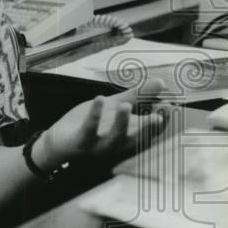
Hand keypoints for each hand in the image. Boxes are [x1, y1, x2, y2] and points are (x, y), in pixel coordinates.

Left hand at [36, 78, 171, 169]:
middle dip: (149, 128)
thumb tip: (161, 82)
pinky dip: (94, 115)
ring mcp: (100, 146)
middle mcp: (118, 144)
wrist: (58, 142)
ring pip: (115, 138)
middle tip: (158, 115)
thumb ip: (137, 96)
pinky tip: (99, 98)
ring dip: (121, 123)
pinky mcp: (81, 142)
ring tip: (125, 105)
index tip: (169, 104)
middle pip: (138, 139)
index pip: (152, 131)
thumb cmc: (90, 125)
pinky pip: (89, 130)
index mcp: (129, 135)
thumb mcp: (114, 106)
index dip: (163, 119)